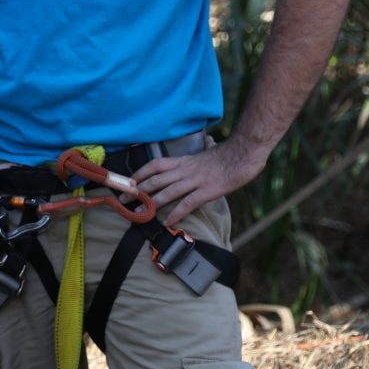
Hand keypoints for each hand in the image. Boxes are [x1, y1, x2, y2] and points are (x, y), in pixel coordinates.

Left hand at [132, 138, 260, 226]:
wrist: (244, 154)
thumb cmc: (228, 155)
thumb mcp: (208, 152)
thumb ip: (200, 153)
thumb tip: (204, 147)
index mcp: (183, 161)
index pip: (154, 165)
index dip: (139, 173)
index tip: (127, 182)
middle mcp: (185, 169)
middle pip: (156, 179)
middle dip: (138, 190)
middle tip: (124, 200)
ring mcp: (195, 180)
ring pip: (167, 191)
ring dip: (151, 203)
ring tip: (139, 213)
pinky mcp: (207, 191)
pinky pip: (187, 203)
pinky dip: (176, 213)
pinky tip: (167, 222)